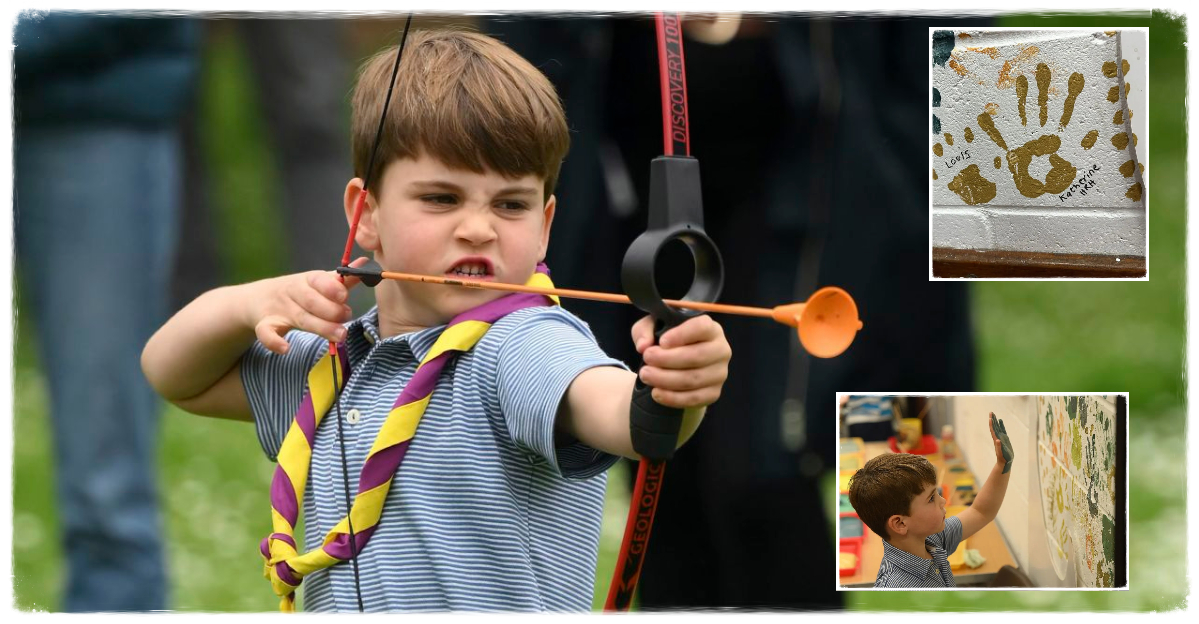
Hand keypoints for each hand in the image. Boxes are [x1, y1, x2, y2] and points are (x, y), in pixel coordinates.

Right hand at [251, 256, 369, 353]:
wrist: (258, 298)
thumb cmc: (300, 292)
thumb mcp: (319, 283)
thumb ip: (343, 279)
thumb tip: (366, 264)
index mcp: (307, 280)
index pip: (319, 280)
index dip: (332, 288)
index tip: (345, 296)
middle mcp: (292, 292)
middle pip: (312, 301)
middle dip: (332, 310)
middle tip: (347, 317)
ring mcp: (279, 309)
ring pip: (299, 318)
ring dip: (320, 327)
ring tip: (340, 335)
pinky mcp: (265, 325)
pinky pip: (266, 333)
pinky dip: (274, 341)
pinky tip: (285, 348)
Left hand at [630, 315, 730, 408]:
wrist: (677, 365)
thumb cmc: (667, 340)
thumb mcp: (652, 327)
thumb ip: (645, 331)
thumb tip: (643, 345)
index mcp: (710, 328)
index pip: (702, 328)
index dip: (682, 334)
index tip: (661, 341)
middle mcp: (721, 349)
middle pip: (696, 356)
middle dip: (667, 359)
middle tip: (646, 359)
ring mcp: (720, 373)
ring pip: (692, 379)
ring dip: (665, 379)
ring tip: (645, 375)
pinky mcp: (714, 393)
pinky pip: (694, 398)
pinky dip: (672, 398)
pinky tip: (656, 393)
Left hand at [990, 412, 1013, 473]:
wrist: (1004, 462)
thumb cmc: (1003, 458)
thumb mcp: (1001, 453)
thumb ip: (999, 447)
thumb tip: (997, 440)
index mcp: (996, 440)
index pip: (993, 430)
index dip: (991, 424)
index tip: (990, 418)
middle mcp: (997, 437)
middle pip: (994, 427)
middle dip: (992, 420)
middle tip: (991, 412)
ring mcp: (1001, 437)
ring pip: (998, 427)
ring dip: (996, 421)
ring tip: (994, 415)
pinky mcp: (1004, 439)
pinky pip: (1002, 430)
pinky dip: (1001, 425)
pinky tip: (1000, 421)